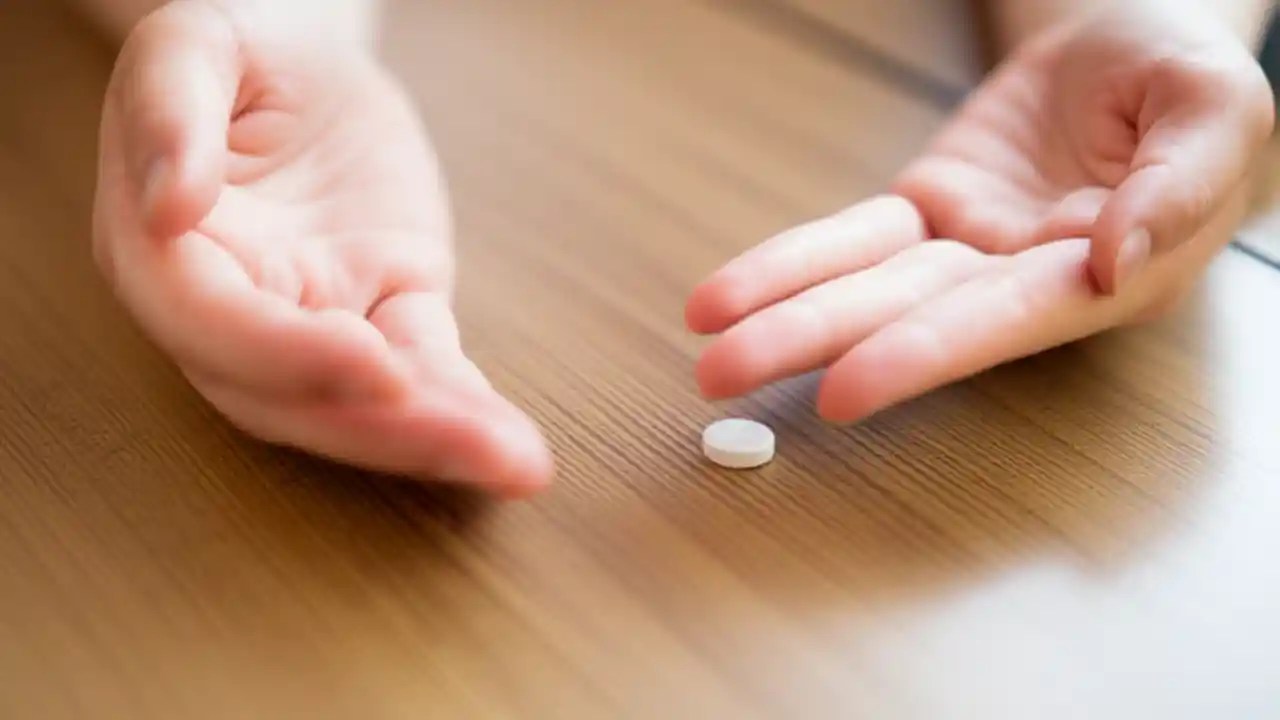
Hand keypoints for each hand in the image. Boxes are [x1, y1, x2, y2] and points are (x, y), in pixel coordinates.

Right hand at [94, 1, 552, 495]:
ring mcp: (316, 319)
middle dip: (382, 431)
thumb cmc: (234, 60)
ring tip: (515, 462)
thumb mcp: (190, 46)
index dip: (284, 352)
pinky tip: (510, 443)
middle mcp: (233, 308)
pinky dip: (466, 405)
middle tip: (479, 448)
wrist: (298, 74)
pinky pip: (423, 368)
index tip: (368, 363)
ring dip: (437, 439)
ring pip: (362, 404)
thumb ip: (168, 110)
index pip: (209, 320)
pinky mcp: (388, 311)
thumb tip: (167, 203)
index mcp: (163, 249)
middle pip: (290, 396)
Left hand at [686, 1, 1272, 422]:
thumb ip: (1179, 185)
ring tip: (708, 351)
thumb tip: (1113, 256)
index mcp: (1107, 275)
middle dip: (815, 342)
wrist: (1133, 38)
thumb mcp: (1216, 111)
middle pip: (908, 314)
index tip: (846, 387)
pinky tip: (728, 295)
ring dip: (783, 315)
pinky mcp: (925, 210)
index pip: (1004, 320)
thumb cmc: (1183, 79)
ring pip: (865, 284)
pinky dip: (791, 263)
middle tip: (725, 375)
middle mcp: (1023, 278)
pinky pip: (851, 238)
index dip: (926, 353)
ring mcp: (967, 248)